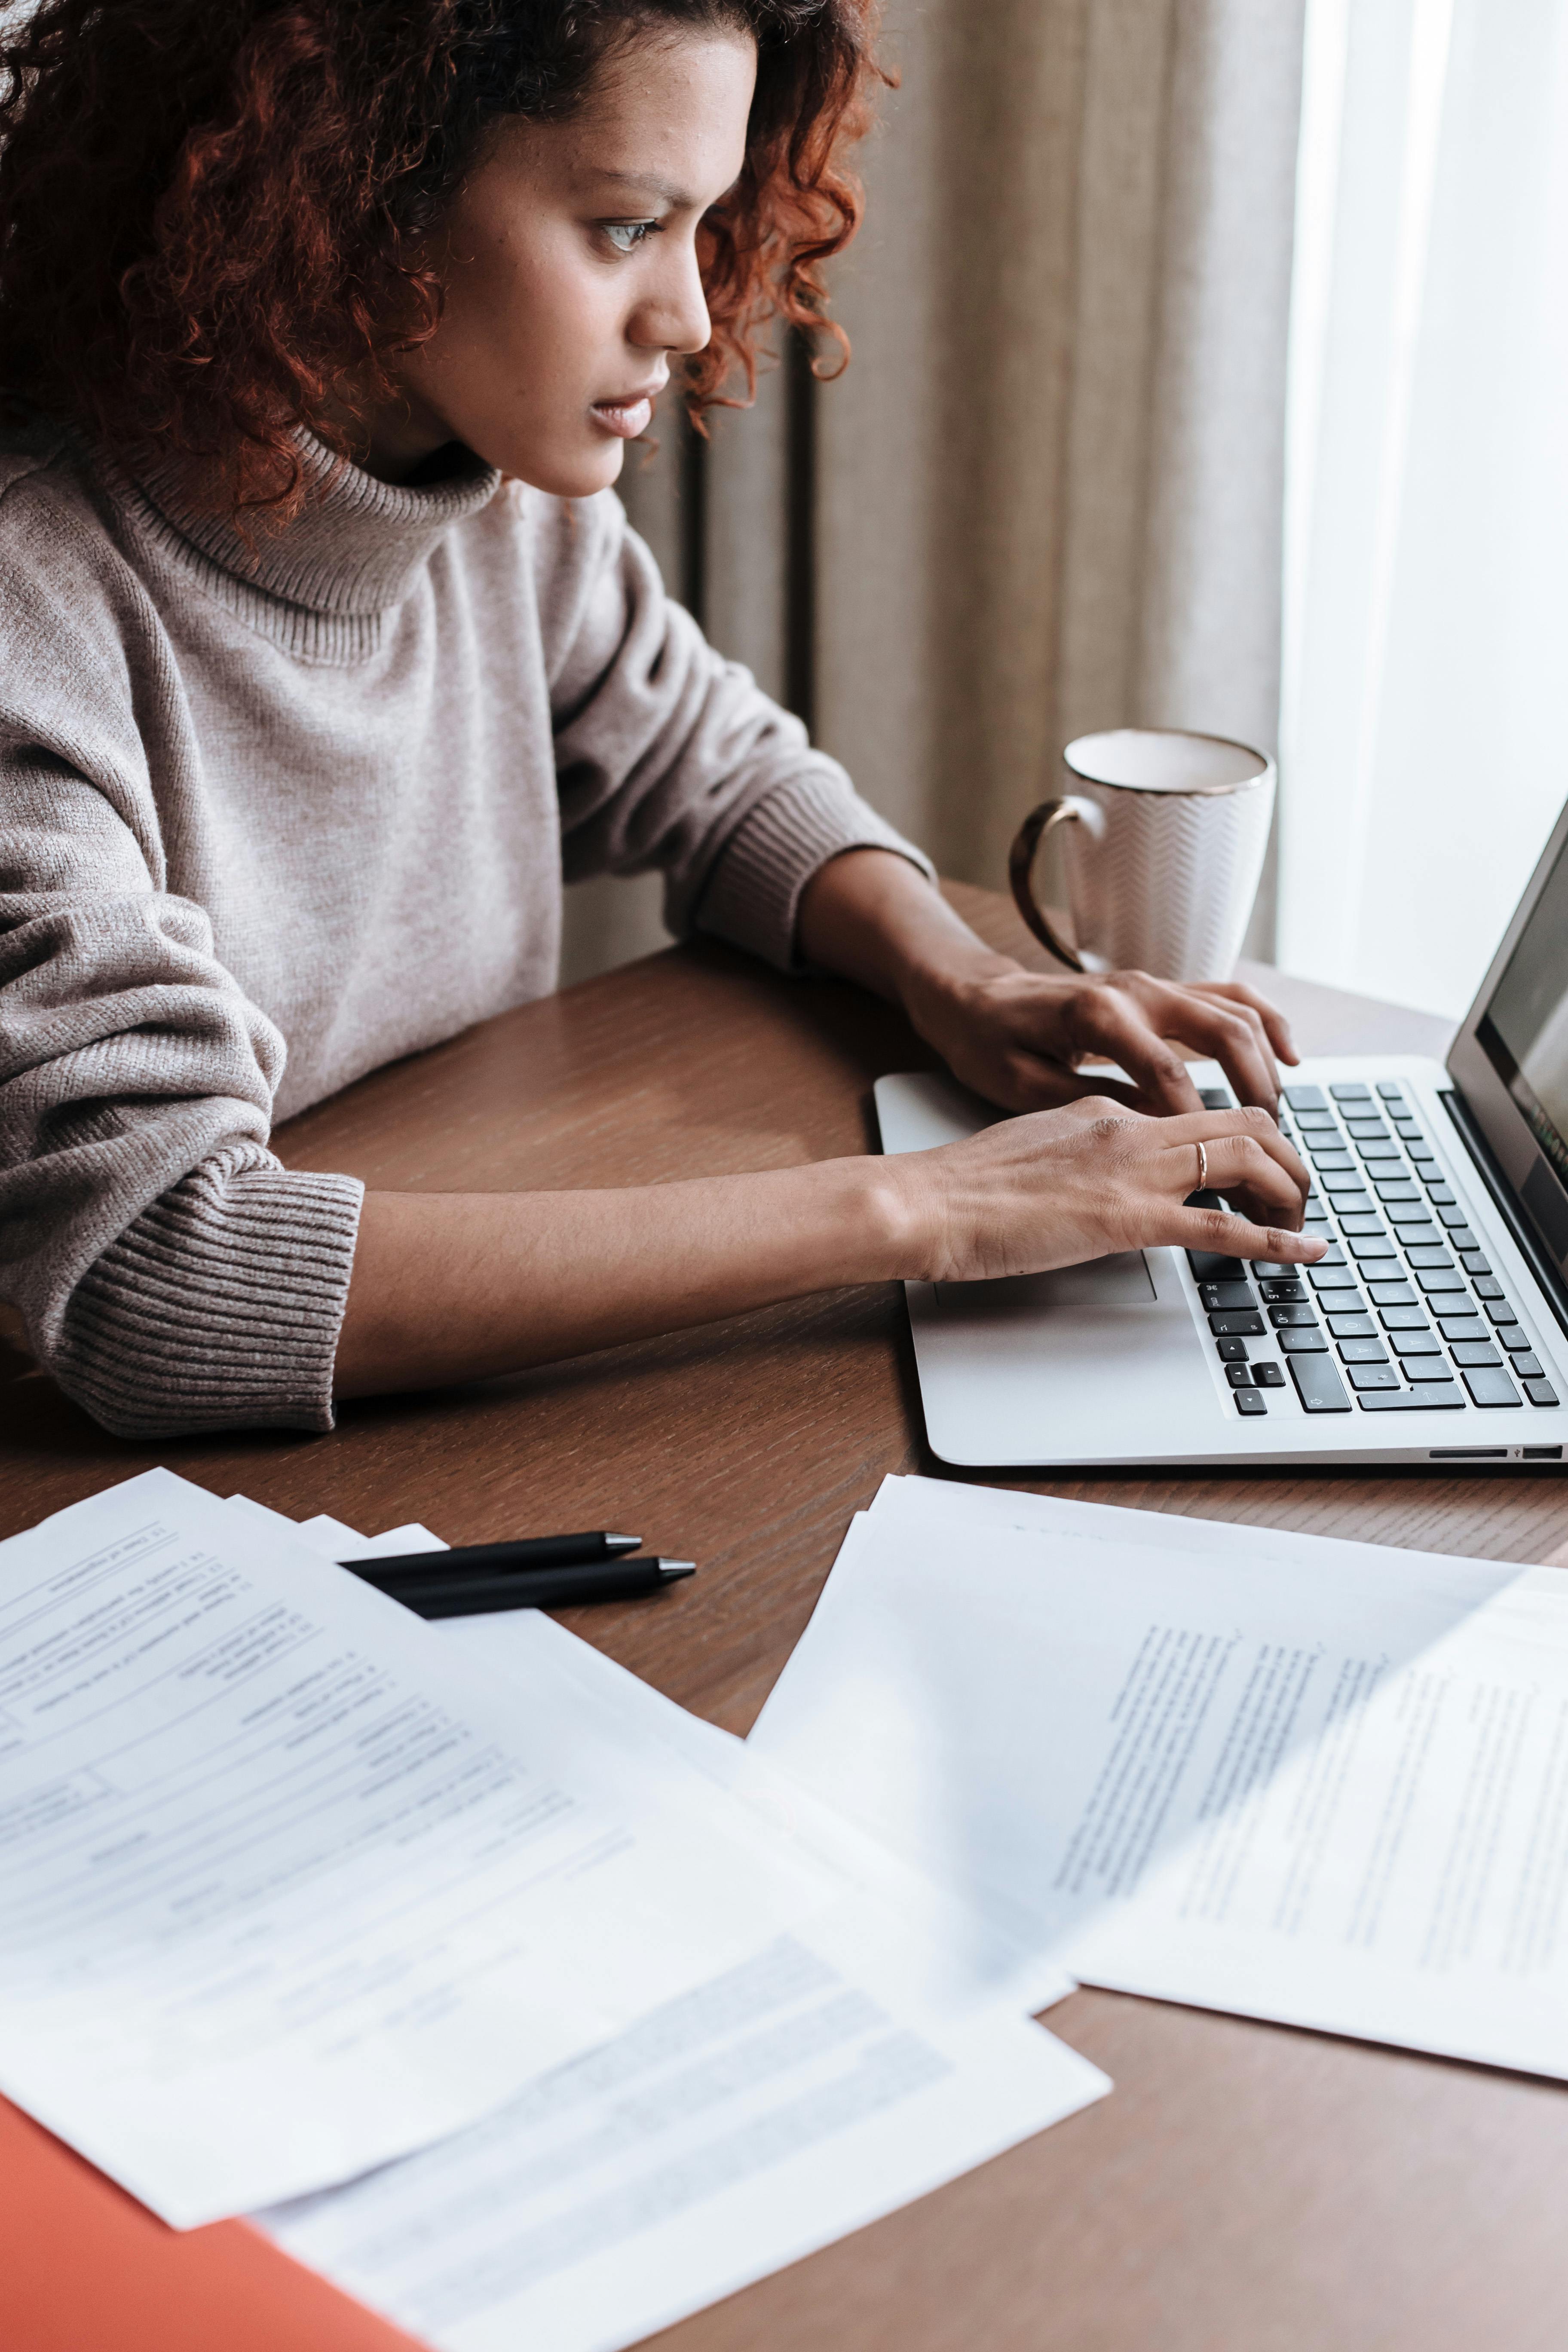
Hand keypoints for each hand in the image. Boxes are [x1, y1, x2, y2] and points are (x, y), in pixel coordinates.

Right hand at [887, 1097, 1324, 1284]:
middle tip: (1295, 1192)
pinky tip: (1304, 1252)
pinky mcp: (1127, 1219)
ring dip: (1289, 1190)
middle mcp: (1129, 1130)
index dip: (1237, 1143)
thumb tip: (1097, 1176)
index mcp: (1103, 1111)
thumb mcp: (1031, 1149)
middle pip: (1241, 1122)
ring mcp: (1131, 1172)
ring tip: (1302, 1221)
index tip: (1250, 1172)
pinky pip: (1224, 1228)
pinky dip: (1276, 1240)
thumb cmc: (962, 1188)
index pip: (1192, 1116)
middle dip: (1286, 1156)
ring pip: (1247, 1160)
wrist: (927, 1202)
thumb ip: (1075, 1153)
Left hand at [902, 960, 1296, 1117]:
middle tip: (1272, 1154)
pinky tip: (1289, 1057)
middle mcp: (1135, 993)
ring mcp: (1152, 986)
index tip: (1219, 1173)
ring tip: (1281, 1122)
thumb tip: (1149, 1130)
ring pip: (1237, 1014)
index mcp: (1098, 1017)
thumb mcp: (1017, 1084)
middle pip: (1224, 1037)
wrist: (970, 995)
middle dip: (1256, 1097)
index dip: (1199, 1127)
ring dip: (1266, 1067)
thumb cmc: (986, 1042)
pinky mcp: (1159, 991)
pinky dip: (1266, 1024)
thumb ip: (1085, 1105)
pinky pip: (1230, 998)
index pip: (1169, 1075)